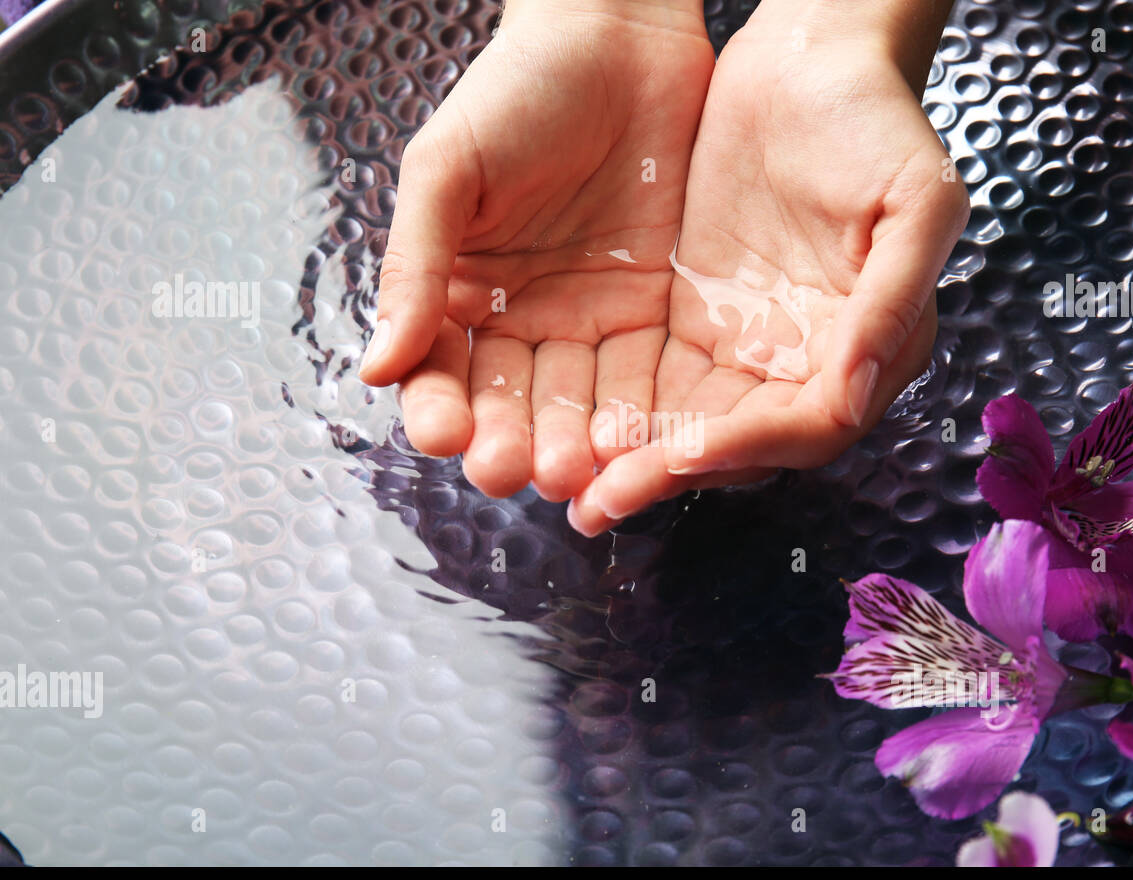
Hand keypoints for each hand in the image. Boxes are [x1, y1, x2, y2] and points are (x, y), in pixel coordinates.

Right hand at [360, 0, 713, 501]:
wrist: (620, 39)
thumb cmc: (518, 90)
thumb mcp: (448, 172)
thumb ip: (414, 268)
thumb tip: (373, 366)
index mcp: (459, 292)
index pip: (440, 371)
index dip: (440, 409)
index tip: (444, 436)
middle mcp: (520, 320)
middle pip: (510, 402)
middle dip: (509, 442)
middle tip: (512, 472)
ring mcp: (588, 321)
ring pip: (576, 402)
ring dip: (573, 444)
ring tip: (575, 475)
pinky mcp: (652, 312)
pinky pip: (642, 377)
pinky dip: (635, 415)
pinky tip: (631, 446)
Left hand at [568, 1, 968, 534]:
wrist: (807, 60)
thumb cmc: (874, 120)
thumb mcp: (914, 201)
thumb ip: (892, 300)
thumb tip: (856, 396)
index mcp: (871, 349)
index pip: (808, 426)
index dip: (746, 447)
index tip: (680, 454)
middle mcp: (809, 364)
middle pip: (741, 443)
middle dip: (672, 475)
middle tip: (601, 504)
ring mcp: (748, 348)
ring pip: (692, 426)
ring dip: (637, 462)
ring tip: (575, 490)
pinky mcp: (696, 324)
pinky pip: (656, 384)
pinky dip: (621, 413)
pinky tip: (573, 430)